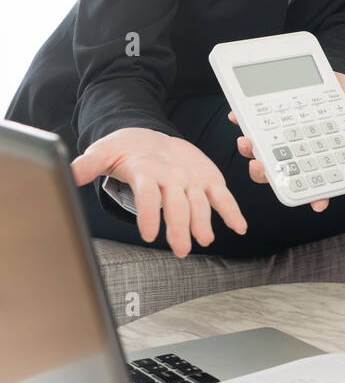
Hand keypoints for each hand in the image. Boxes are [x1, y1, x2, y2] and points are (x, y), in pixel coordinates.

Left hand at [69, 127, 247, 256]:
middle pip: (177, 202)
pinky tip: (238, 227)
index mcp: (147, 169)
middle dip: (180, 227)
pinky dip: (232, 210)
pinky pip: (222, 194)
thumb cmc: (128, 148)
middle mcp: (172, 173)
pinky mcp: (207, 176)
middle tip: (180, 250)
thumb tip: (69, 173)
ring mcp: (192, 175)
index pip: (148, 194)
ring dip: (204, 221)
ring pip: (200, 201)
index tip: (148, 235)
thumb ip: (88, 164)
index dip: (149, 214)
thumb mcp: (104, 152)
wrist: (151, 132)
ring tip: (204, 240)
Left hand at [229, 70, 344, 211]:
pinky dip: (241, 122)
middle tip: (262, 166)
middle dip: (266, 174)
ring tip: (246, 141)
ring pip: (260, 152)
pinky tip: (237, 116)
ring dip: (249, 151)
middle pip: (278, 172)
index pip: (313, 182)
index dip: (312, 196)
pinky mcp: (265, 116)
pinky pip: (249, 123)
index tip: (314, 204)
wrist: (332, 70)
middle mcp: (294, 150)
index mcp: (317, 156)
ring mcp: (277, 135)